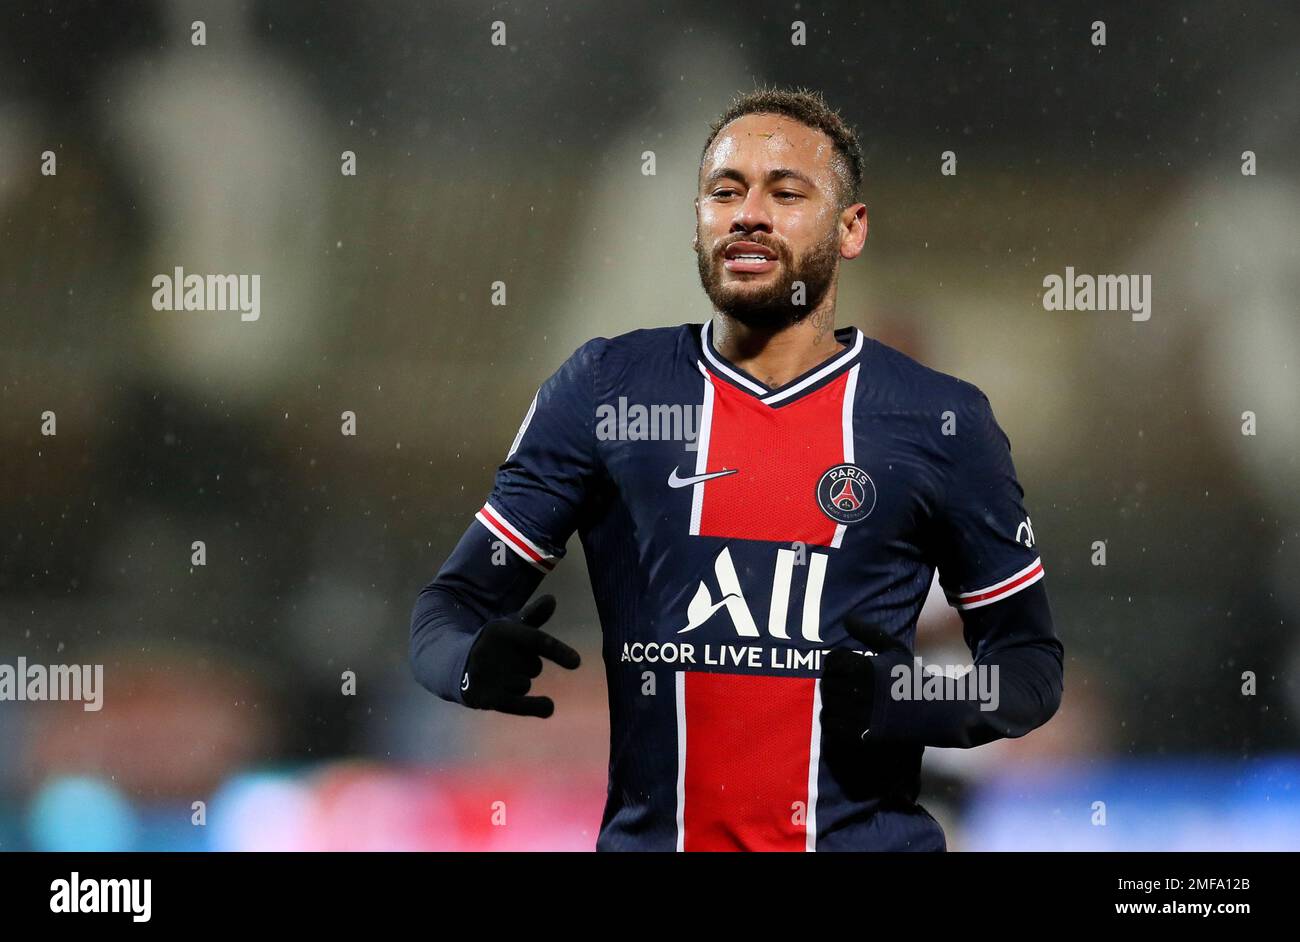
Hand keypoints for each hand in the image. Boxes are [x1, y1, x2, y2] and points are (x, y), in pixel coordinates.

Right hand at [461, 594, 579, 716]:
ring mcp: (488, 676)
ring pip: (525, 684)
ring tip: (498, 676)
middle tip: (505, 662)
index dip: (557, 651)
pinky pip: (519, 705)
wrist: (455, 665)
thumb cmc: (492, 643)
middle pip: (533, 666)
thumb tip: (552, 600)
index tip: (577, 663)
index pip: (535, 641)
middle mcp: (493, 652)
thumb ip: (533, 615)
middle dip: (525, 665)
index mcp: (501, 631)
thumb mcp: (509, 626)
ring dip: (518, 682)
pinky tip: (548, 707)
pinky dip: (536, 707)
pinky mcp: (486, 697)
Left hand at [820, 615, 909, 741]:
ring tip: (845, 700)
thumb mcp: (894, 649)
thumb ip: (869, 632)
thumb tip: (846, 618)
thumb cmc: (910, 677)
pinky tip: (845, 716)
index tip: (846, 667)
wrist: (930, 711)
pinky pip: (831, 725)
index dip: (837, 663)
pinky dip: (833, 721)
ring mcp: (857, 714)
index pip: (831, 661)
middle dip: (834, 682)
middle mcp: (857, 690)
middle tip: (846, 685)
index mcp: (863, 668)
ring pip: (827, 704)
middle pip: (827, 683)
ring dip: (833, 701)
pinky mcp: (859, 734)